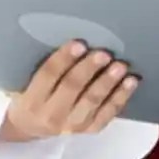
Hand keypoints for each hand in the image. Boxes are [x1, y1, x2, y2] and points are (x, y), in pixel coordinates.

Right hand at [0, 40, 139, 140]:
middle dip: (89, 69)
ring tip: (121, 66)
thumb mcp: (27, 80)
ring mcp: (72, 125)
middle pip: (71, 88)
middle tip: (104, 53)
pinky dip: (121, 97)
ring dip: (108, 82)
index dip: (63, 59)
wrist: (31, 126)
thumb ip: (43, 63)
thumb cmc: (33, 92)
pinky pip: (108, 114)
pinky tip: (131, 81)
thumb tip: (67, 29)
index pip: (47, 76)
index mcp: (32, 100)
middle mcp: (51, 115)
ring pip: (92, 102)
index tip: (79, 43)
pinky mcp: (89, 129)